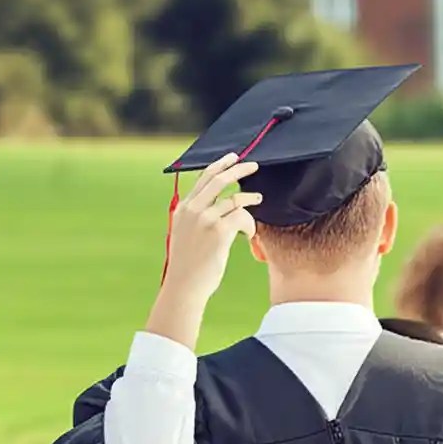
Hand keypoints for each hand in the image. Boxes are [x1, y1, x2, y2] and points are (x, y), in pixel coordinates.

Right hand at [163, 153, 260, 301]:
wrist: (185, 285)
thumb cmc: (189, 264)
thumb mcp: (186, 235)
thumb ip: (196, 218)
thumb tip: (217, 208)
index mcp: (183, 208)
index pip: (203, 178)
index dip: (219, 166)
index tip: (232, 158)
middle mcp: (192, 209)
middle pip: (219, 179)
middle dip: (238, 169)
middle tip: (253, 165)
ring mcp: (205, 219)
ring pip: (234, 198)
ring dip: (250, 198)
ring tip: (259, 199)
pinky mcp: (218, 231)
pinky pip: (242, 216)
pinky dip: (250, 224)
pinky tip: (249, 235)